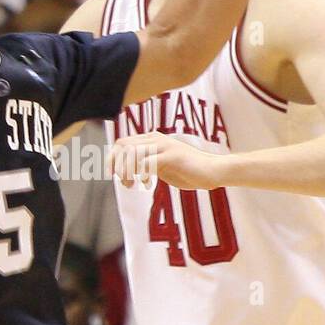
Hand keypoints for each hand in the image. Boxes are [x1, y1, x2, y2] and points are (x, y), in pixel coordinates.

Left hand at [108, 133, 225, 190]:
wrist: (214, 171)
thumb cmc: (188, 172)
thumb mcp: (162, 167)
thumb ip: (146, 165)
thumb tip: (128, 170)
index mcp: (152, 140)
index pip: (122, 142)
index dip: (112, 158)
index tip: (111, 174)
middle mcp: (156, 139)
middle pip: (123, 146)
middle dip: (117, 165)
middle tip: (124, 183)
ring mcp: (164, 146)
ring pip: (133, 153)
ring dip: (127, 171)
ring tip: (131, 184)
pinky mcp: (172, 155)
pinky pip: (148, 162)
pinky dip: (143, 175)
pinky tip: (148, 184)